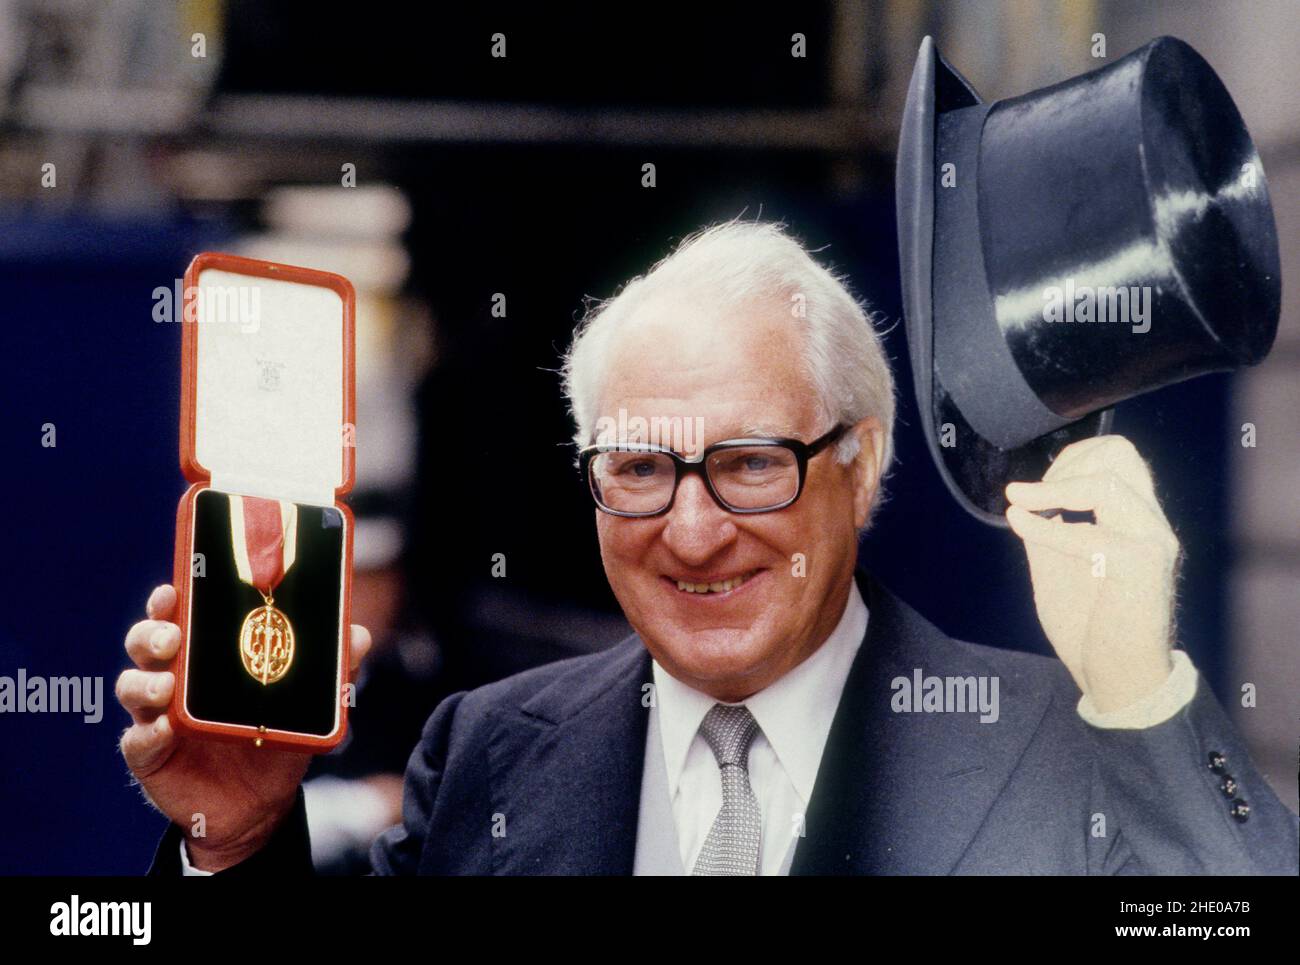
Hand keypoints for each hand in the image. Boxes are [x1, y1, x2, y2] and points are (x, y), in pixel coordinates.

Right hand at [117, 584, 371, 871]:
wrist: (259, 802)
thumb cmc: (276, 733)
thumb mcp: (307, 700)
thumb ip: (333, 667)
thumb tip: (358, 636)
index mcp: (208, 651)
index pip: (180, 613)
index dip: (170, 598)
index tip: (175, 590)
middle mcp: (176, 675)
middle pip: (146, 640)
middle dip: (151, 631)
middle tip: (172, 636)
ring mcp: (158, 713)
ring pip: (133, 685)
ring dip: (144, 681)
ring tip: (167, 686)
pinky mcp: (150, 753)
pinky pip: (137, 740)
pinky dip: (146, 734)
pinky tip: (164, 730)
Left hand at [1004, 435, 1180, 713]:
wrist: (1117, 679)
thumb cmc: (1089, 627)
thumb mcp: (1056, 566)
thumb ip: (1047, 529)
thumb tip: (1023, 499)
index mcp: (1135, 520)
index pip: (1119, 456)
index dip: (1072, 457)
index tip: (1034, 484)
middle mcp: (1150, 524)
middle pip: (1121, 454)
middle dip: (1065, 464)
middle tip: (1029, 493)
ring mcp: (1151, 542)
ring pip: (1110, 483)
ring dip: (1054, 488)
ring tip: (1020, 502)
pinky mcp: (1142, 568)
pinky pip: (1089, 534)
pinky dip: (1046, 526)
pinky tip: (1020, 526)